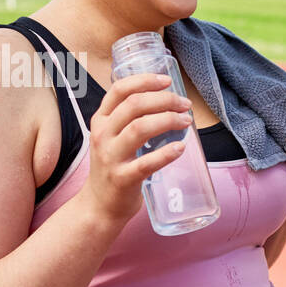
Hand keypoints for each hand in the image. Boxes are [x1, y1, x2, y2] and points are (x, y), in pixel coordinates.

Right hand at [80, 72, 194, 226]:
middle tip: (185, 105)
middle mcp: (103, 135)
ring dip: (168, 120)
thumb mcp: (112, 137)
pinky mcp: (123, 178)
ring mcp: (111, 157)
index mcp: (101, 121)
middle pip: (134, 105)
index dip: (145, 81)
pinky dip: (166, 154)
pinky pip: (146, 163)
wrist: (99, 205)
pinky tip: (181, 148)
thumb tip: (166, 100)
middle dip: (164, 100)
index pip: (119, 90)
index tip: (167, 81)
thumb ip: (129, 119)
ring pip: (140, 128)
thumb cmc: (113, 167)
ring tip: (186, 121)